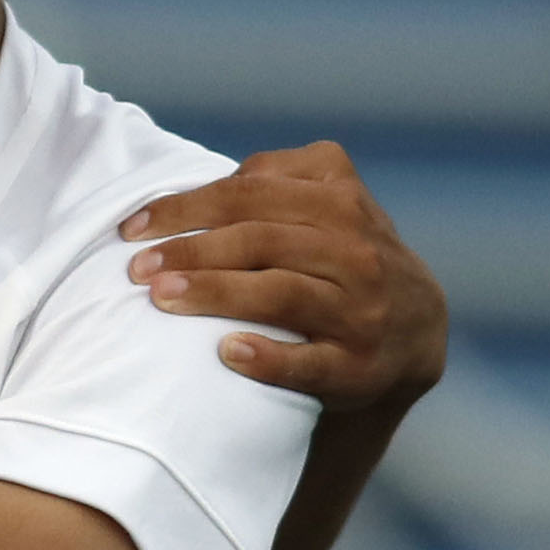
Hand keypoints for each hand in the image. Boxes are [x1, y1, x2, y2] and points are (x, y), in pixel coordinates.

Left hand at [124, 143, 446, 411]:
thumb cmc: (343, 257)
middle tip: (136, 269)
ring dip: (216, 294)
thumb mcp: (326, 203)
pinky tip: (228, 352)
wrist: (417, 330)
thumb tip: (189, 193)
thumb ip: (271, 184)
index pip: (248, 194)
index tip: (132, 230)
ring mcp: (362, 307)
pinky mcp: (360, 364)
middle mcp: (356, 247)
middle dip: (190, 251)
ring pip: (281, 293)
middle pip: (260, 240)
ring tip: (162, 298)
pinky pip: (310, 361)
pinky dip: (269, 358)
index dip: (184, 208)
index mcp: (340, 196)